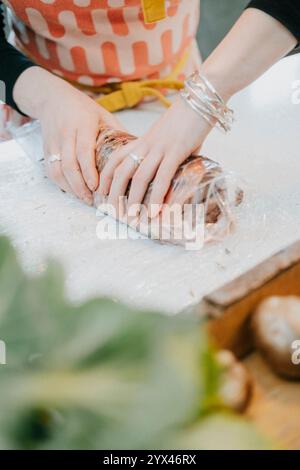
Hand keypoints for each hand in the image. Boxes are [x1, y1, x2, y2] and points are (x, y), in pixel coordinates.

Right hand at [14, 67, 122, 204]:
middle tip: (91, 199)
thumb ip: (118, 133)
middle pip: (69, 164)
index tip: (97, 187)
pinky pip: (50, 170)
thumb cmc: (83, 109)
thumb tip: (138, 153)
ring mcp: (54, 142)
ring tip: (83, 198)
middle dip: (80, 185)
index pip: (84, 151)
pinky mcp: (46, 149)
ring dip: (69, 188)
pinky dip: (61, 184)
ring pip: (57, 170)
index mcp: (83, 124)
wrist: (52, 98)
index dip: (89, 171)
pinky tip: (72, 191)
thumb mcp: (104, 115)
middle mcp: (66, 133)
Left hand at [97, 96, 211, 215]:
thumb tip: (179, 174)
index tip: (101, 192)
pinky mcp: (176, 150)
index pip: (116, 158)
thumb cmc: (189, 119)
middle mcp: (147, 145)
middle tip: (113, 213)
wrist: (201, 98)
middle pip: (122, 171)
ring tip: (132, 218)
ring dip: (134, 200)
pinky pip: (163, 177)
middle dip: (115, 194)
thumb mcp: (172, 138)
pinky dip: (158, 196)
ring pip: (140, 176)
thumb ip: (171, 155)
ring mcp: (160, 147)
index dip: (106, 176)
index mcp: (143, 141)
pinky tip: (157, 211)